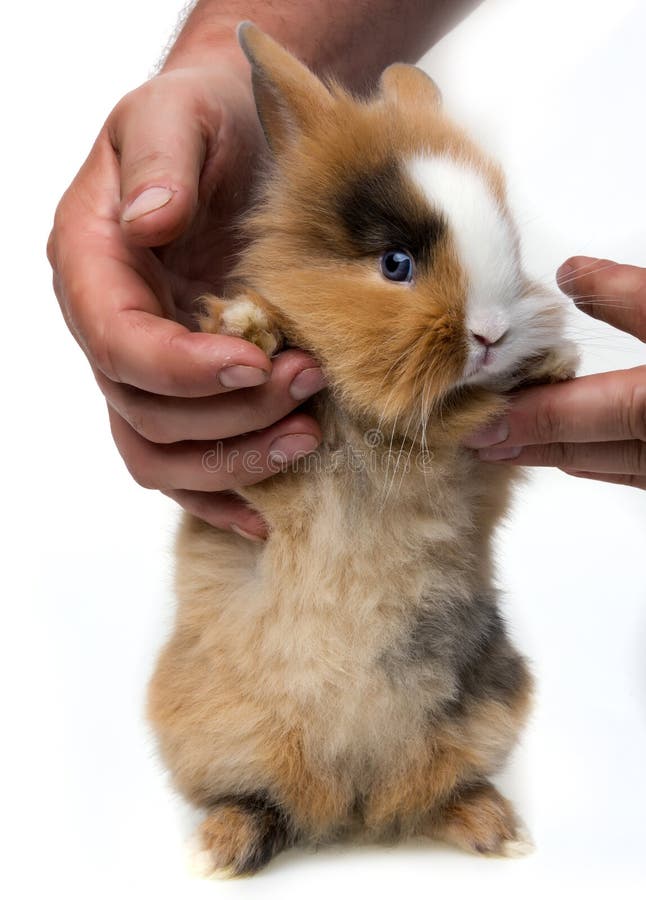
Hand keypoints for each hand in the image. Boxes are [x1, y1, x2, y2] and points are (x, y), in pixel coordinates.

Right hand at [47, 63, 324, 538]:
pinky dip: (222, 495)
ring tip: (307, 436)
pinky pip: (187, 464)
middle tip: (307, 381)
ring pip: (165, 453)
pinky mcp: (188, 388)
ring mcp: (148, 365)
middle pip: (147, 410)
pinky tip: (267, 514)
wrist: (246, 134)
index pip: (117, 342)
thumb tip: (146, 223)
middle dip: (229, 412)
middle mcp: (111, 324)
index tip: (256, 361)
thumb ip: (161, 163)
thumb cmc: (209, 119)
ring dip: (234, 458)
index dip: (183, 367)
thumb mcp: (180, 113)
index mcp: (93, 263)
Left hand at [465, 257, 645, 488]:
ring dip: (555, 453)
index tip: (477, 419)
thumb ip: (631, 294)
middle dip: (528, 441)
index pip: (588, 413)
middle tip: (473, 436)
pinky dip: (593, 458)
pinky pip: (629, 473)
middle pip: (589, 452)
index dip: (531, 417)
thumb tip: (569, 273)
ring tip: (501, 443)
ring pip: (607, 468)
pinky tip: (560, 446)